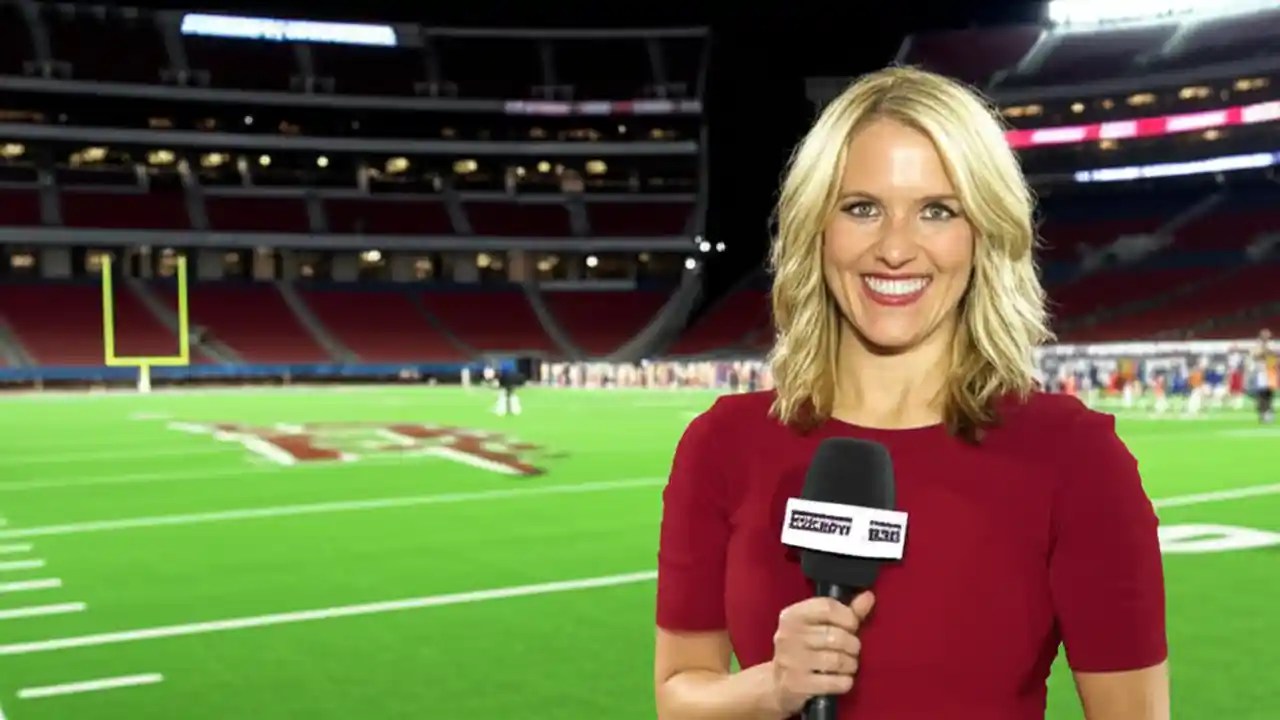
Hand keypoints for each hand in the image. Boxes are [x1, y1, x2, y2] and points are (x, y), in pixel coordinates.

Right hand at [767, 591, 874, 716]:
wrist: (777, 683)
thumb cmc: (804, 649)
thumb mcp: (818, 626)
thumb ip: (845, 612)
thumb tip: (869, 596)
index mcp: (792, 616)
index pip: (827, 607)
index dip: (848, 617)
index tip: (852, 626)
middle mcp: (788, 636)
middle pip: (836, 635)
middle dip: (853, 645)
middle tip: (852, 650)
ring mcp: (791, 661)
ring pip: (838, 660)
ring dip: (850, 664)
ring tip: (848, 665)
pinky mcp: (797, 685)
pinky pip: (836, 682)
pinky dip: (845, 682)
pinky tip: (841, 679)